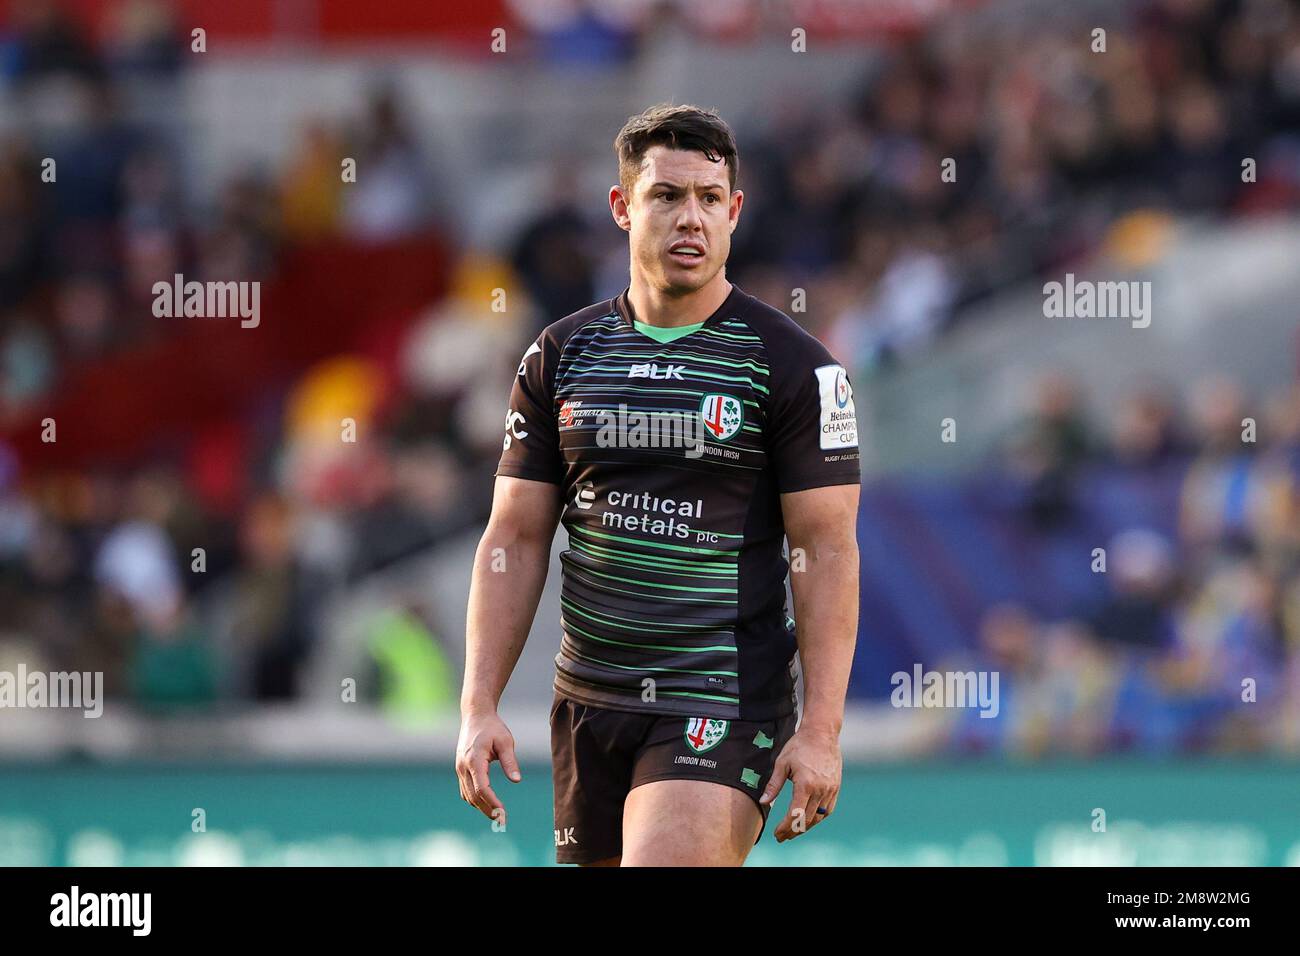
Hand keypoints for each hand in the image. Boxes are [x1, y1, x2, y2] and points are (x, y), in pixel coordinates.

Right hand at [455, 710, 521, 823]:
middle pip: (473, 795)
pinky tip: (485, 803)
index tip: (502, 812)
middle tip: (502, 820)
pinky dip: (474, 799)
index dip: (492, 802)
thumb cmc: (493, 727)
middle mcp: (463, 767)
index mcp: (474, 760)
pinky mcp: (460, 768)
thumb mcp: (505, 741)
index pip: (482, 788)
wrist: (475, 715)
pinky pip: (464, 789)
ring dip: (480, 806)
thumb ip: (510, 762)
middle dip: (487, 809)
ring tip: (496, 815)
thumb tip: (517, 781)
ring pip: (467, 795)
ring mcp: (459, 768)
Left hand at [758, 725, 840, 841]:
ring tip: (792, 831)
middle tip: (781, 837)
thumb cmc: (799, 746)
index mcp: (805, 785)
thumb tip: (763, 802)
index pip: (795, 815)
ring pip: (818, 818)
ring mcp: (830, 790)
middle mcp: (820, 790)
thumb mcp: (782, 763)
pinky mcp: (835, 788)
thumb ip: (773, 785)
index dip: (785, 828)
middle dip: (792, 832)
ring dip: (805, 827)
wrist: (822, 734)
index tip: (777, 834)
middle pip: (806, 820)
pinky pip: (827, 810)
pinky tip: (808, 820)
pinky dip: (817, 818)